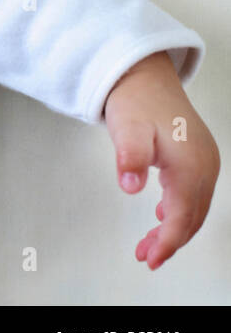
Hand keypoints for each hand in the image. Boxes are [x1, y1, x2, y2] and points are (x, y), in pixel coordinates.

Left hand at [103, 51, 219, 269]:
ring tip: (149, 243)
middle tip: (145, 256)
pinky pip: (194, 192)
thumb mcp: (126, 128)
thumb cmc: (135, 101)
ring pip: (194, 206)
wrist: (143, 74)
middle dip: (170, 240)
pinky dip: (179, 209)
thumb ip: (129, 157)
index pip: (182, 216)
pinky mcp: (198, 155)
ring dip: (174, 227)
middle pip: (192, 216)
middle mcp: (205, 165)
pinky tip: (161, 214)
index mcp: (190, 165)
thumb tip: (131, 186)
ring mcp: (205, 160)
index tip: (150, 259)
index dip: (167, 242)